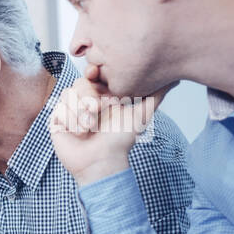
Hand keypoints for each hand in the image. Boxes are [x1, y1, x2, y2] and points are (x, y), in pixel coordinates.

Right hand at [49, 72, 172, 185]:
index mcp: (103, 95)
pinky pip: (57, 109)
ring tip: (88, 128)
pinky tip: (77, 132)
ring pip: (67, 95)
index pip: (94, 74)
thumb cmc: (120, 141)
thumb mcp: (140, 116)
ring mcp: (71, 110)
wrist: (101, 162)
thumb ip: (155, 96)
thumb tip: (175, 79)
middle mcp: (86, 100)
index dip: (92, 71)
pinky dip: (68, 121)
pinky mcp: (58, 120)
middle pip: (79, 83)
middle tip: (96, 112)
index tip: (94, 72)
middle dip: (88, 97)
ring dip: (78, 112)